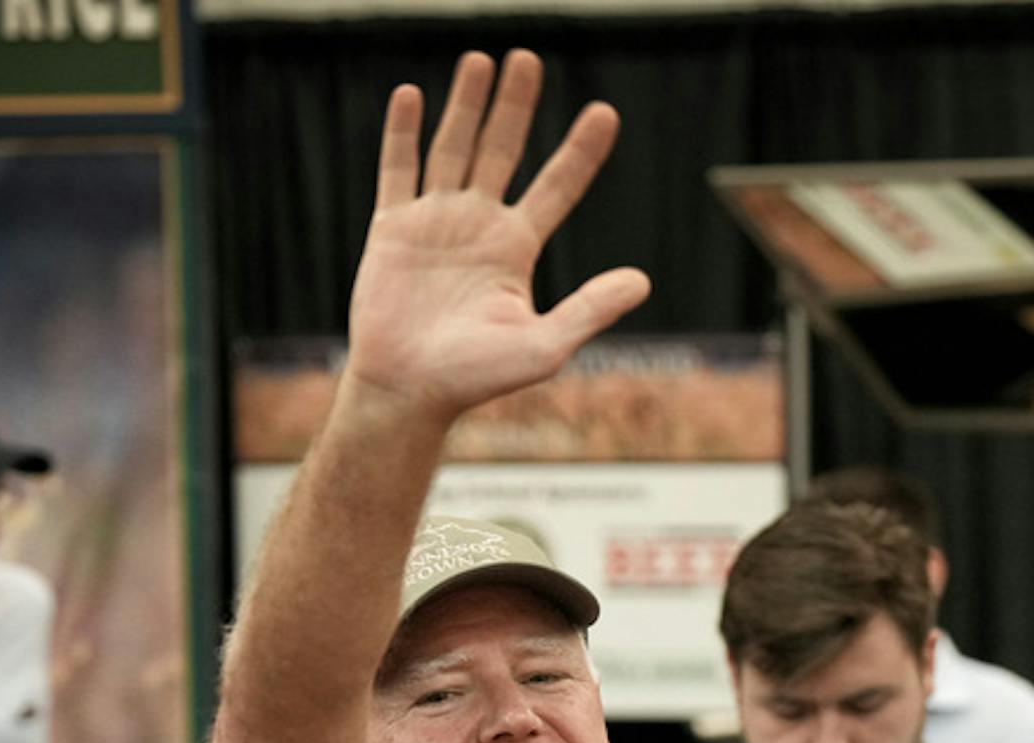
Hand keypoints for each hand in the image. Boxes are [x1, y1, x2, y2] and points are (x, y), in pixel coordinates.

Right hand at [346, 49, 650, 422]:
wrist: (408, 391)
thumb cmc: (475, 379)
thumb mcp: (542, 346)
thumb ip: (589, 310)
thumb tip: (642, 281)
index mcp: (516, 248)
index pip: (557, 187)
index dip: (580, 151)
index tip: (604, 113)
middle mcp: (478, 226)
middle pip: (503, 151)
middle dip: (516, 106)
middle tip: (528, 59)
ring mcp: (434, 222)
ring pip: (454, 149)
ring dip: (467, 105)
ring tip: (482, 60)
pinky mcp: (392, 229)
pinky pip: (398, 170)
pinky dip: (402, 133)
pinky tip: (412, 95)